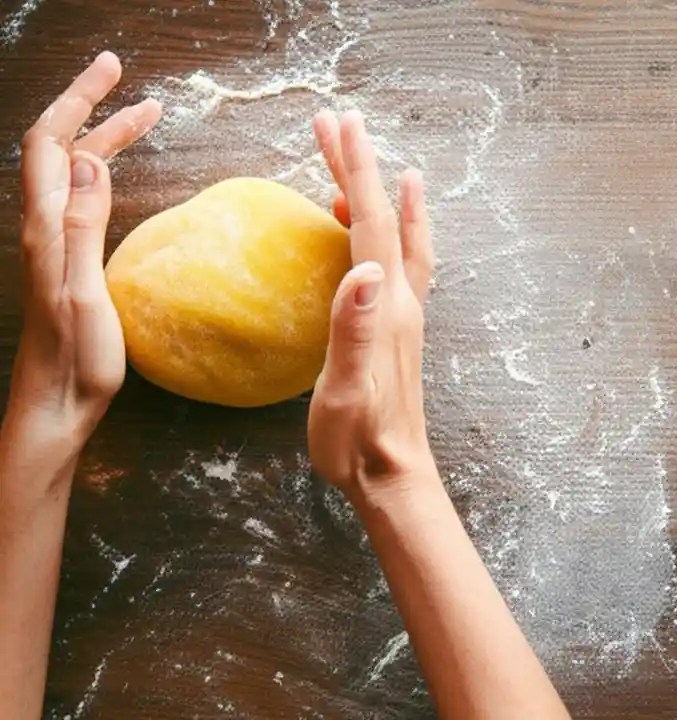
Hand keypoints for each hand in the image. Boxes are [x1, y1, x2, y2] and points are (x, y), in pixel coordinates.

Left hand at [9, 51, 161, 445]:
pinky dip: (102, 169)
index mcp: (46, 228)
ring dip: (101, 137)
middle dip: (92, 108)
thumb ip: (82, 224)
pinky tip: (117, 172)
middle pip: (58, 148)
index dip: (79, 100)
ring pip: (72, 171)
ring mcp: (54, 243)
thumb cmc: (76, 360)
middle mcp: (44, 227)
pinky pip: (81, 197)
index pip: (51, 143)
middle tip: (130, 83)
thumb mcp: (82, 291)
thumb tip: (86, 159)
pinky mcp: (66, 259)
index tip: (113, 69)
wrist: (56, 404)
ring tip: (144, 117)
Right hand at [307, 110, 434, 499]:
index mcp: (387, 309)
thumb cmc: (361, 440)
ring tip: (364, 164)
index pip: (373, 224)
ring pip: (398, 239)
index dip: (356, 171)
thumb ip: (355, 330)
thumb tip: (367, 270)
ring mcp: (402, 316)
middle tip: (338, 122)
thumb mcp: (347, 388)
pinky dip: (391, 235)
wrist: (393, 477)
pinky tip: (374, 240)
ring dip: (380, 196)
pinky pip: (399, 266)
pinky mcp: (395, 331)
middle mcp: (402, 303)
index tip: (341, 123)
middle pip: (386, 219)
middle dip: (361, 168)